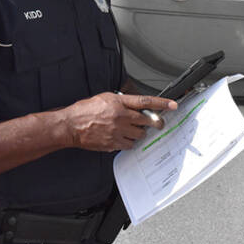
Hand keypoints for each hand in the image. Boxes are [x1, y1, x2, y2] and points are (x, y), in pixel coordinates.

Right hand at [61, 92, 177, 150]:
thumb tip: (137, 105)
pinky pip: (129, 145)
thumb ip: (123, 101)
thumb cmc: (85, 110)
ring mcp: (117, 131)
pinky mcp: (113, 143)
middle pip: (147, 121)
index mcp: (119, 102)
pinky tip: (122, 138)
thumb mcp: (105, 98)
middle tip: (158, 124)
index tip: (173, 105)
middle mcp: (121, 116)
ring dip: (139, 133)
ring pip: (140, 135)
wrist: (70, 125)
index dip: (162, 103)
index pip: (146, 101)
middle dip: (155, 123)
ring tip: (130, 129)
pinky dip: (129, 142)